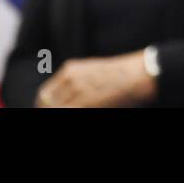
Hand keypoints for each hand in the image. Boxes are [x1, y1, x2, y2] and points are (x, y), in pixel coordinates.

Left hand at [35, 52, 154, 107]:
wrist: (138, 74)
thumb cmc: (121, 76)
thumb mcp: (93, 72)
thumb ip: (75, 82)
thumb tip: (60, 99)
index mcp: (70, 69)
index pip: (45, 94)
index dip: (45, 106)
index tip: (48, 110)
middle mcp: (70, 78)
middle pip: (47, 103)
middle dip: (49, 110)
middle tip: (57, 112)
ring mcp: (77, 90)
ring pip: (56, 107)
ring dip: (61, 110)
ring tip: (79, 107)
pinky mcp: (85, 102)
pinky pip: (67, 110)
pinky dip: (68, 112)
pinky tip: (85, 109)